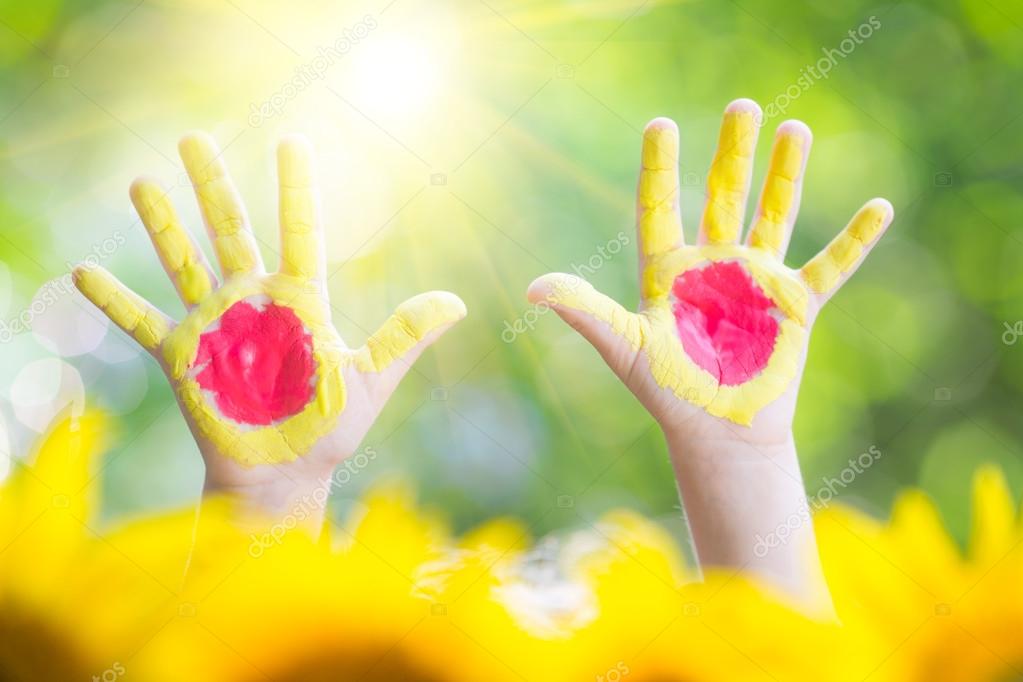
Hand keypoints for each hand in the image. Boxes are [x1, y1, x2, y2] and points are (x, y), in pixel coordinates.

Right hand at [74, 133, 464, 520]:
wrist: (284, 477)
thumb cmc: (328, 429)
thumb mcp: (369, 379)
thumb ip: (404, 337)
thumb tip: (458, 302)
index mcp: (301, 300)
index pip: (300, 230)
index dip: (296, 188)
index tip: (290, 141)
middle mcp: (254, 302)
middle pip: (230, 230)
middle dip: (212, 185)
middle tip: (193, 137)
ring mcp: (215, 326)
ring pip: (183, 262)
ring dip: (161, 224)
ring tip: (141, 181)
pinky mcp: (182, 358)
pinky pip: (141, 323)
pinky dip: (113, 301)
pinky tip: (82, 271)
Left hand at [527, 99, 891, 608]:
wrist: (718, 434)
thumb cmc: (668, 393)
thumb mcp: (625, 346)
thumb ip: (585, 311)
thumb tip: (533, 289)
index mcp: (669, 271)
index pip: (661, 207)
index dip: (659, 168)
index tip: (660, 123)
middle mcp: (714, 266)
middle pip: (723, 195)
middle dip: (733, 152)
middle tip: (741, 105)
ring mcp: (756, 281)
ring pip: (774, 214)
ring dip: (786, 174)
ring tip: (795, 129)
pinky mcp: (795, 305)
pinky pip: (831, 266)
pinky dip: (856, 240)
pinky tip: (881, 207)